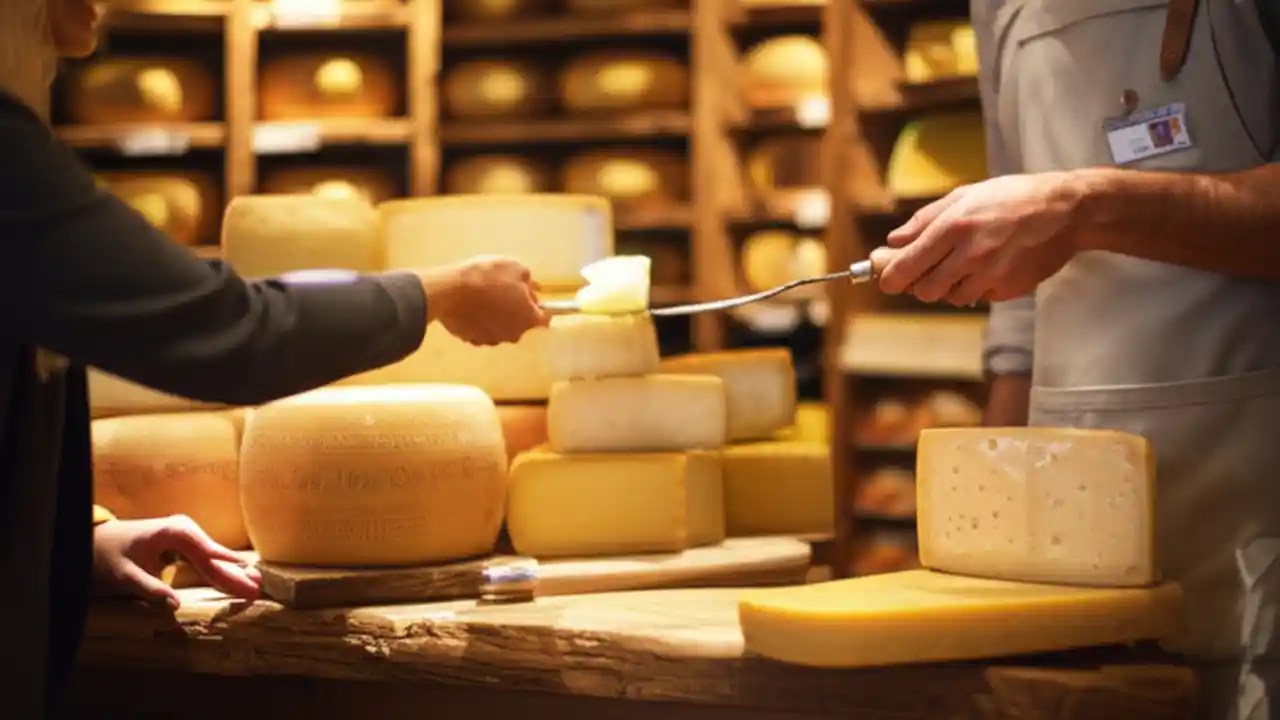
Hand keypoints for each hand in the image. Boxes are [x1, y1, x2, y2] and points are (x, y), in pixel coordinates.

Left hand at [92, 515, 259, 609]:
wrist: (96, 540)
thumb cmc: (108, 555)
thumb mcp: (124, 575)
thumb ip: (149, 589)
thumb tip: (175, 605)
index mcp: (174, 532)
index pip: (208, 552)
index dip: (228, 567)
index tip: (248, 576)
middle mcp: (185, 530)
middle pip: (215, 556)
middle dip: (237, 573)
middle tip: (259, 587)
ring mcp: (186, 536)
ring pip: (213, 558)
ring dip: (232, 573)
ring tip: (255, 585)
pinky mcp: (184, 544)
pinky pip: (205, 560)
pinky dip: (219, 571)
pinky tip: (235, 579)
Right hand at [418, 256, 547, 345]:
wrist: (449, 291)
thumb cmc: (487, 277)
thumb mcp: (514, 268)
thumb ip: (528, 280)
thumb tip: (533, 288)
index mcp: (528, 318)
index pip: (545, 319)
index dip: (540, 307)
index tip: (532, 298)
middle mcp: (513, 334)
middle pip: (521, 324)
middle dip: (517, 310)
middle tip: (505, 292)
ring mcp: (492, 340)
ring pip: (500, 328)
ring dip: (498, 317)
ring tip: (485, 298)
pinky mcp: (472, 340)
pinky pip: (481, 331)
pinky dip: (480, 322)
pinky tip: (472, 307)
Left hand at [871, 172, 1087, 304]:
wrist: (1065, 211)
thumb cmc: (1012, 198)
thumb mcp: (964, 195)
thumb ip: (924, 220)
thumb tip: (893, 241)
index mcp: (954, 226)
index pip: (908, 265)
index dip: (891, 278)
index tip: (886, 281)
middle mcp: (970, 253)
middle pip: (925, 290)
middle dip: (921, 285)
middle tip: (929, 271)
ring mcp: (990, 274)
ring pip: (951, 297)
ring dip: (950, 287)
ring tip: (966, 263)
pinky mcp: (1008, 289)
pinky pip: (979, 298)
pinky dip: (977, 288)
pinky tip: (990, 266)